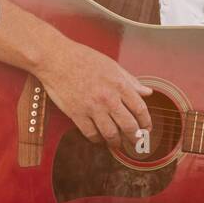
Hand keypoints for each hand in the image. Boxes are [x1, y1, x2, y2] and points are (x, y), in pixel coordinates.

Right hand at [34, 38, 152, 148]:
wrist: (55, 59)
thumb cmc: (83, 59)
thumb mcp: (112, 66)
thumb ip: (131, 81)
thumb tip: (148, 92)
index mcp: (119, 85)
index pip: (140, 109)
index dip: (146, 123)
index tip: (146, 129)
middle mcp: (108, 98)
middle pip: (129, 126)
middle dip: (135, 138)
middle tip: (137, 143)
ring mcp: (92, 107)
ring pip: (110, 134)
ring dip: (117, 142)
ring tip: (119, 144)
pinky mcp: (76, 114)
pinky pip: (90, 134)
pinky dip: (97, 139)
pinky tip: (99, 138)